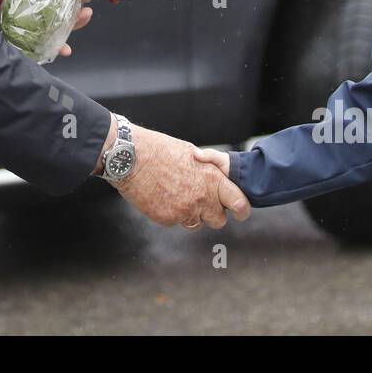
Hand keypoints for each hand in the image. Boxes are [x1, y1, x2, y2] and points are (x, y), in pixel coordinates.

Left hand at [0, 0, 94, 56]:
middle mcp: (46, 0)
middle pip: (71, 7)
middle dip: (83, 6)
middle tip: (86, 2)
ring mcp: (35, 16)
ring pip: (60, 25)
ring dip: (74, 25)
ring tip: (82, 20)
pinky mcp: (22, 29)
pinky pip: (39, 41)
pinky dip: (52, 47)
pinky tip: (63, 50)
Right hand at [110, 125, 249, 228]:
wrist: (130, 158)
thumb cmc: (159, 149)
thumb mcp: (191, 153)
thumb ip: (207, 171)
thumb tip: (216, 180)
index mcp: (211, 179)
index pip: (238, 202)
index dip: (241, 209)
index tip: (240, 212)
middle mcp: (201, 198)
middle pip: (219, 219)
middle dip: (211, 213)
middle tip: (199, 200)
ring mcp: (184, 211)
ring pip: (195, 223)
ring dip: (189, 214)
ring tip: (173, 193)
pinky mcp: (167, 220)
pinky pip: (175, 222)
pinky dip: (169, 212)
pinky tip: (159, 195)